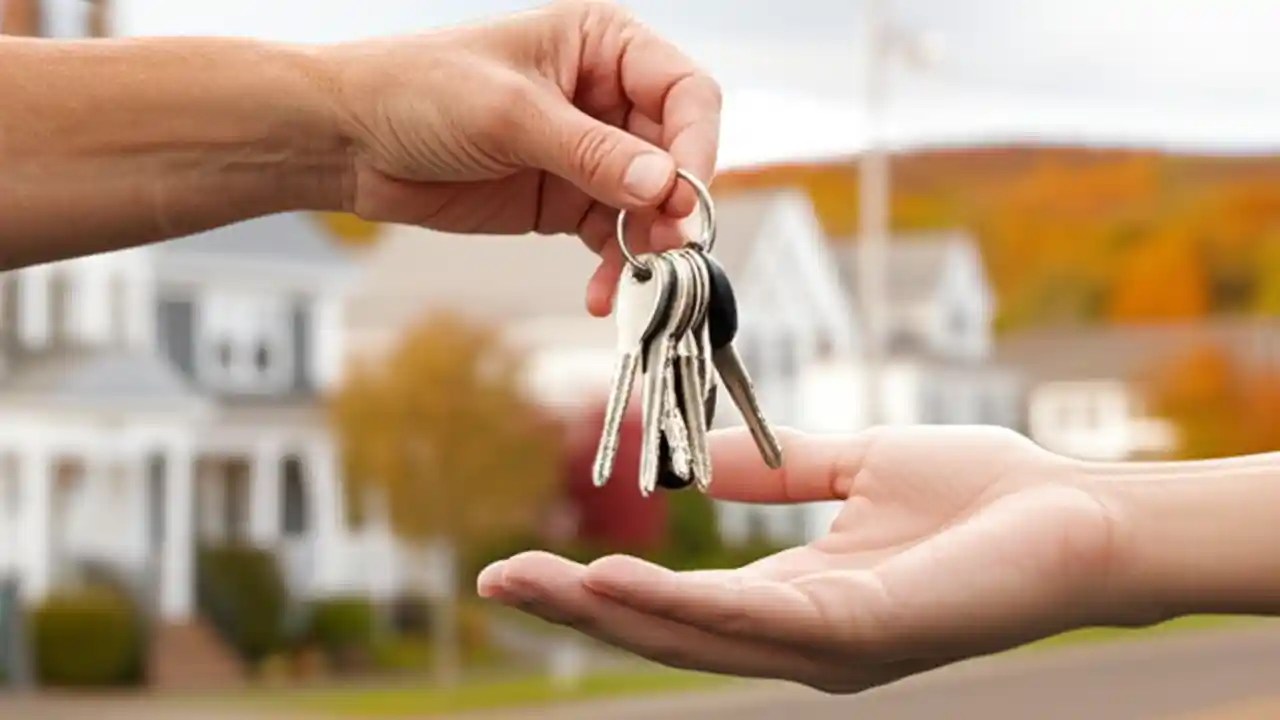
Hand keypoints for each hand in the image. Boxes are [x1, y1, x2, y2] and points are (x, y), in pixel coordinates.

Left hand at [325, 0, 720, 315]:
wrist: (349, 141)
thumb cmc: (418, 91)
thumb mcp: (511, 114)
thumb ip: (592, 153)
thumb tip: (665, 186)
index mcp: (603, 46)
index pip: (685, 93)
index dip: (696, 146)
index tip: (685, 196)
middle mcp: (606, 97)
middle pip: (675, 155)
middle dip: (673, 207)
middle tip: (669, 251)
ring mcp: (588, 153)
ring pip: (649, 205)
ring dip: (649, 246)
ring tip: (638, 279)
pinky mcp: (565, 200)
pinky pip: (613, 237)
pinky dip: (617, 266)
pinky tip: (604, 291)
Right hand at [478, 426, 1125, 692]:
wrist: (1083, 516)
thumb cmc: (985, 498)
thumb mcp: (856, 470)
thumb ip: (777, 470)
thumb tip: (696, 456)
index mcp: (797, 600)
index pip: (678, 604)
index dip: (600, 590)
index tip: (530, 562)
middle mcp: (801, 640)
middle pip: (667, 630)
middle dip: (577, 611)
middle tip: (496, 579)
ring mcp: (829, 647)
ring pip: (694, 636)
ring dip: (608, 613)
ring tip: (535, 583)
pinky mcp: (862, 633)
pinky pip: (753, 621)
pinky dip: (677, 604)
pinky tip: (616, 583)